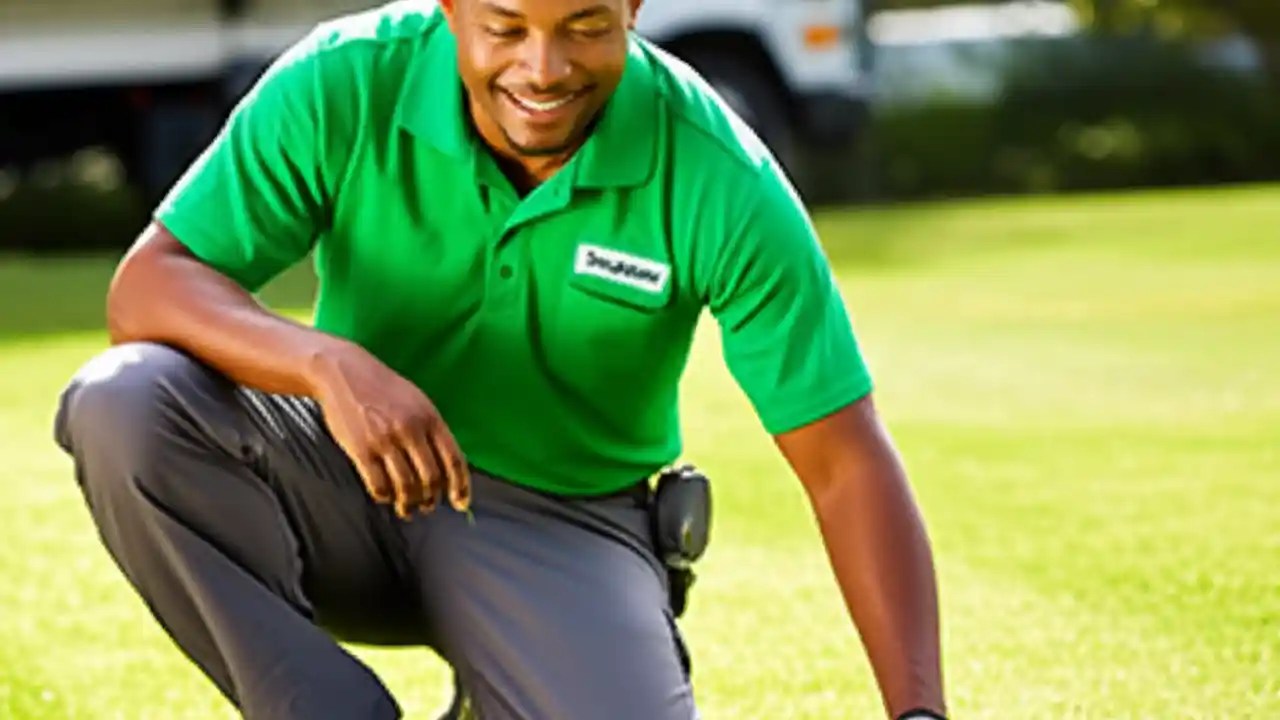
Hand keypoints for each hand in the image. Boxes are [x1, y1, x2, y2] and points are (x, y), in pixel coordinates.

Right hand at [306, 340, 470, 518]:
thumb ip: (433, 431)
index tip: (460, 504)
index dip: (460, 486)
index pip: (454, 460)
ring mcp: (385, 440)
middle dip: (431, 499)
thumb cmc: (385, 390)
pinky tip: (384, 497)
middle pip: (431, 478)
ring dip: (408, 504)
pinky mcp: (361, 449)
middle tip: (427, 507)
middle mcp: (411, 430)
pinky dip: (384, 497)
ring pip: (406, 486)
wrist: (344, 373)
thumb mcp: (418, 402)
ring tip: (407, 510)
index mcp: (431, 418)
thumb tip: (448, 468)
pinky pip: (378, 484)